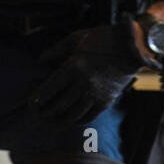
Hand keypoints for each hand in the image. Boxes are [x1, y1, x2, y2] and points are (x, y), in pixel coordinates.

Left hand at [30, 19, 157, 126]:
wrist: (132, 46)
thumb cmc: (101, 39)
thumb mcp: (75, 39)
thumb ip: (56, 50)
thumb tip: (40, 62)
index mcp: (74, 67)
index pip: (51, 88)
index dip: (39, 97)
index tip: (31, 103)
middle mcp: (84, 83)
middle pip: (61, 104)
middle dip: (47, 112)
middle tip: (36, 116)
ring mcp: (97, 94)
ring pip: (74, 114)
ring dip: (60, 121)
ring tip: (49, 124)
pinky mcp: (107, 100)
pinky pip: (90, 115)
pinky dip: (78, 120)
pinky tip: (70, 121)